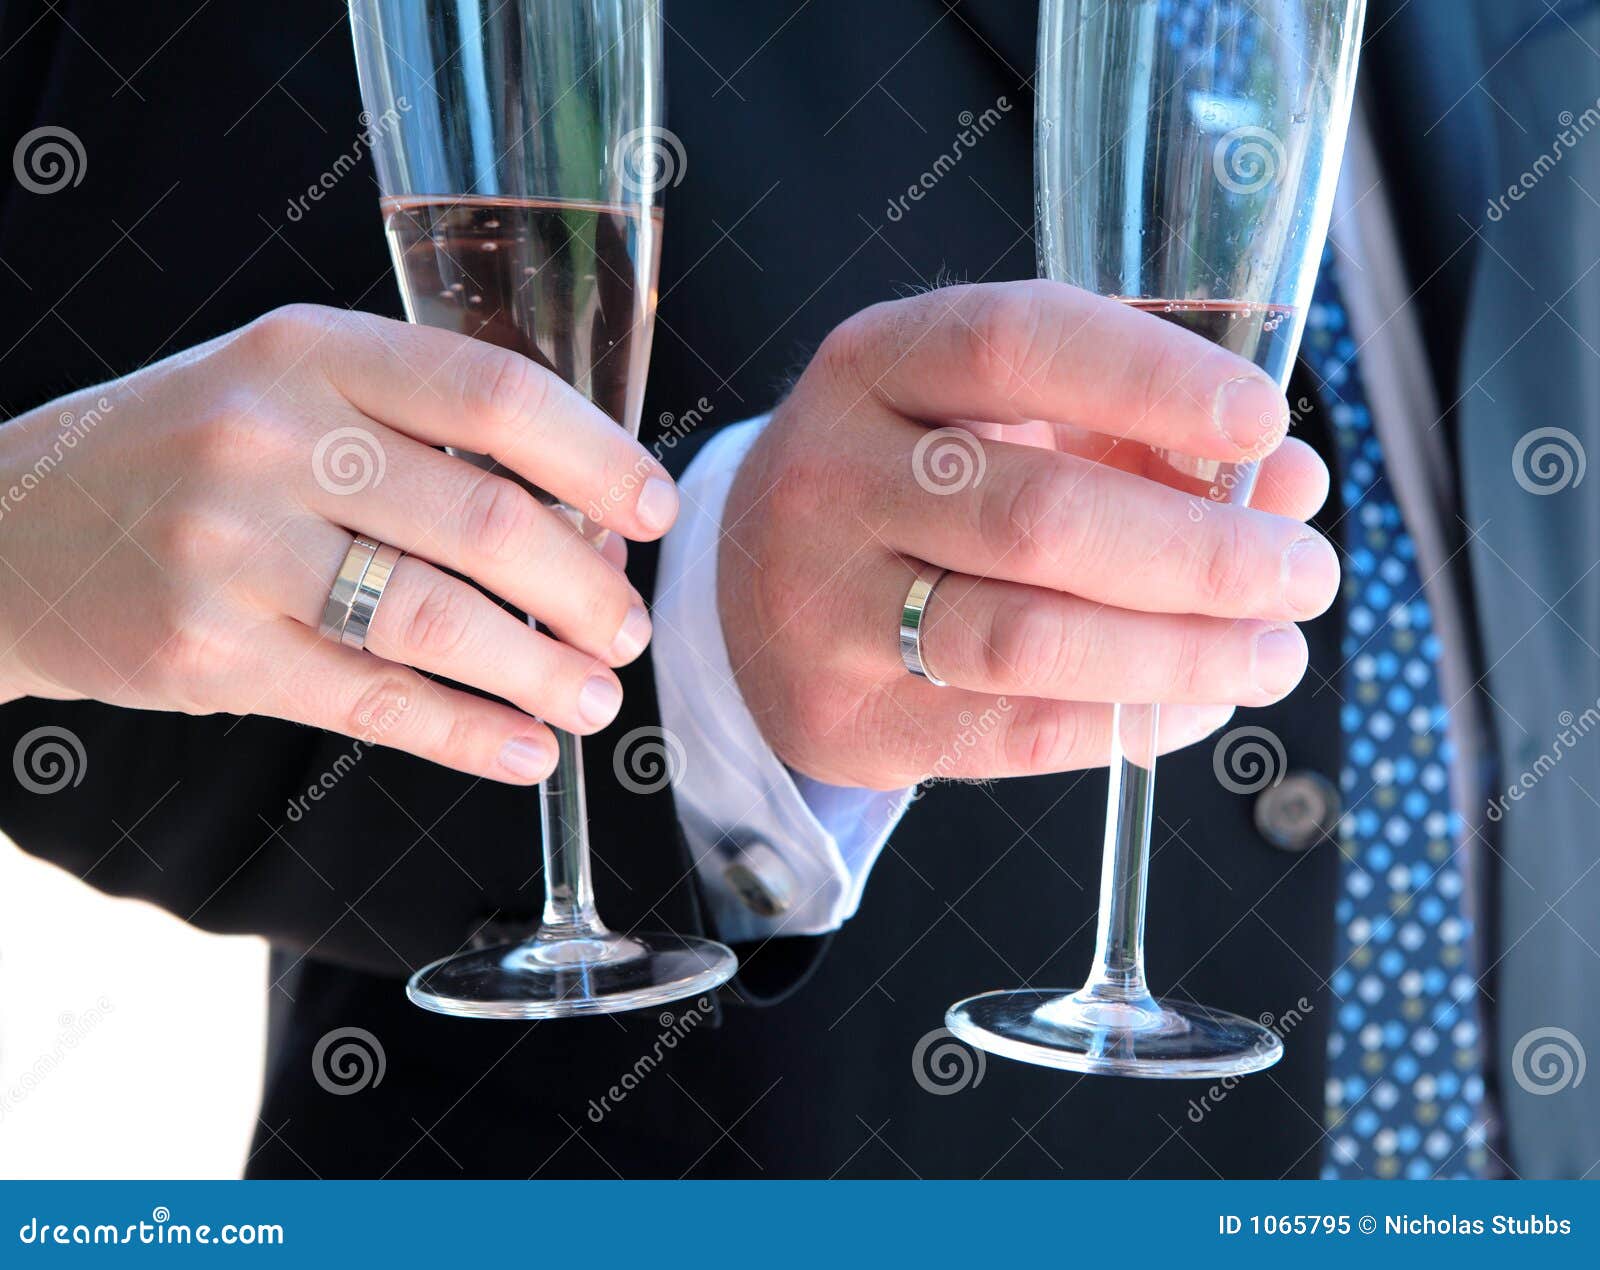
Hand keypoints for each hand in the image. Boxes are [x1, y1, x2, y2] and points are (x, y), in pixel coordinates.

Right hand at [0, 305, 677, 783]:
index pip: (493, 394)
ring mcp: (235, 551)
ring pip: (440, 625)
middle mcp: (272, 440)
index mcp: (308, 351)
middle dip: (587, 592)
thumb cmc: (187, 452)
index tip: (653, 509)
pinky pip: (374, 702)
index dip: (596, 458)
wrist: (11, 528)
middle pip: (486, 524)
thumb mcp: (285, 387)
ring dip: (543, 675)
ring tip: (598, 700)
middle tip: (630, 628)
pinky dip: (468, 735)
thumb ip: (414, 427)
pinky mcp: (212, 655)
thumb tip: (578, 518)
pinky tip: (526, 752)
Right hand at [719, 282, 1337, 789]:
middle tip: (1306, 574)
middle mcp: (831, 477)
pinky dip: (1125, 722)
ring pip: (1024, 640)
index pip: (1014, 343)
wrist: (751, 590)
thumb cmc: (909, 482)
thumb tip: (1290, 484)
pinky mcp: (842, 717)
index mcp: (875, 365)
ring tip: (1275, 653)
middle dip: (1198, 552)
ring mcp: (824, 607)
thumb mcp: (990, 418)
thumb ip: (1128, 432)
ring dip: (1177, 652)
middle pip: (1035, 515)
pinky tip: (1196, 703)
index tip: (1266, 422)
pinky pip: (1006, 733)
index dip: (1150, 378)